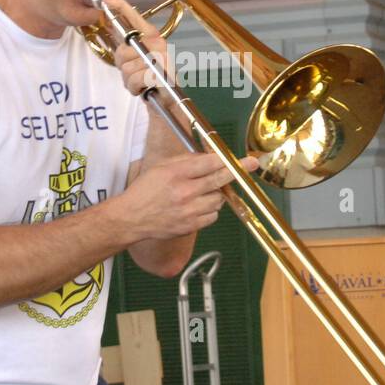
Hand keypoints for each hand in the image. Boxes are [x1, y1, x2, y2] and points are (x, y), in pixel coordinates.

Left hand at [101, 0, 172, 96]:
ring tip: (139, 81)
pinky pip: (137, 79)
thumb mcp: (133, 58)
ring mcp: (162, 58)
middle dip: (123, 66)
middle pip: (123, 51)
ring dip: (129, 80)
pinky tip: (142, 88)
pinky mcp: (162, 75)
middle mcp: (157, 43)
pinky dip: (135, 88)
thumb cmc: (148, 77)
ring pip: (128, 68)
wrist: (165, 99)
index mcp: (151, 36)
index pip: (134, 18)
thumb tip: (108, 23)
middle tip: (133, 72)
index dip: (120, 7)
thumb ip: (124, 43)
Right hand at [121, 151, 260, 240]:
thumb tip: (209, 158)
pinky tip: (199, 206)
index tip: (243, 158)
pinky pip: (213, 216)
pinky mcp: (191, 226)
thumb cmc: (145, 190)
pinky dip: (211, 210)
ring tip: (204, 192)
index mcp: (176, 174)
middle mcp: (185, 192)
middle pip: (219, 180)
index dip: (228, 160)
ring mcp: (189, 211)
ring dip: (218, 194)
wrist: (132, 218)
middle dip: (237, 171)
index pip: (209, 163)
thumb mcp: (161, 167)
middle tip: (251, 165)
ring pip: (219, 199)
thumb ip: (186, 161)